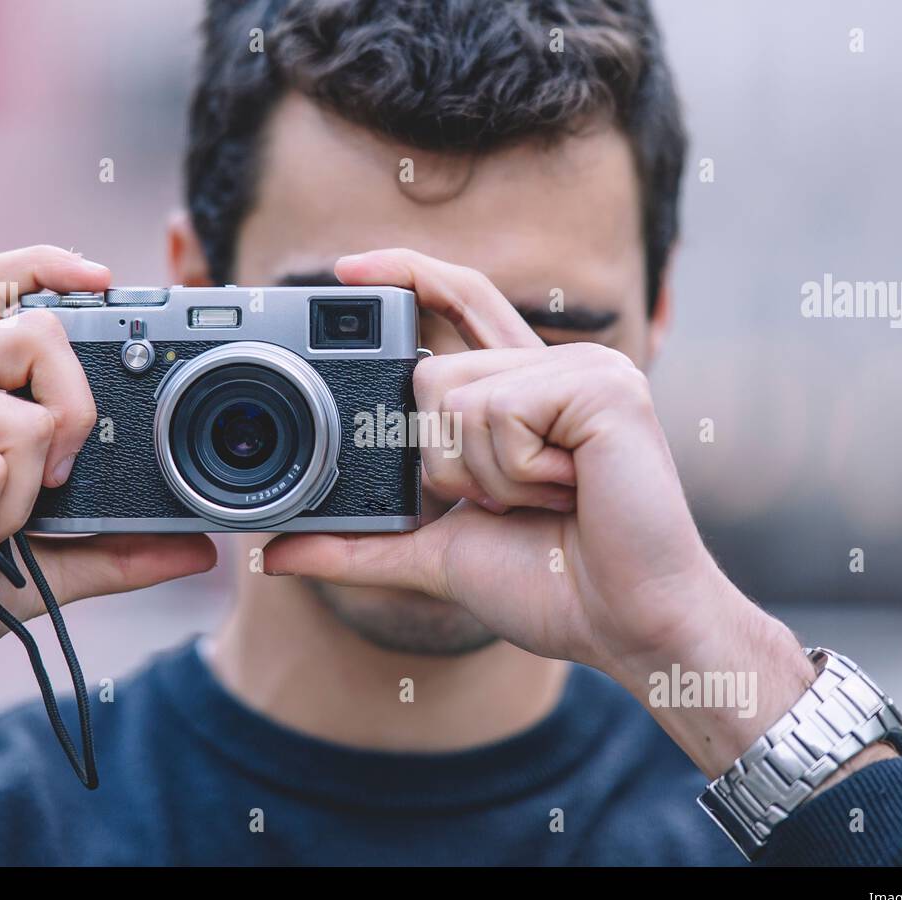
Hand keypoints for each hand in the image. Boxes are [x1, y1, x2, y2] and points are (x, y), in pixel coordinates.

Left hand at [264, 248, 817, 775]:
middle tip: (512, 503)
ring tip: (549, 500)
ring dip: (484, 478)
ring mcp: (584, 370)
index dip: (406, 274)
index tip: (344, 271)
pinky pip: (500, 414)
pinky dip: (516, 475)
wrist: (627, 626)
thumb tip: (274, 554)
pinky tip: (571, 490)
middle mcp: (556, 368)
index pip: (460, 302)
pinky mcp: (604, 386)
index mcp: (525, 394)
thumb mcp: (434, 556)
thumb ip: (358, 546)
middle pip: (430, 374)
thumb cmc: (552, 587)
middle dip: (445, 463)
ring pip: (455, 397)